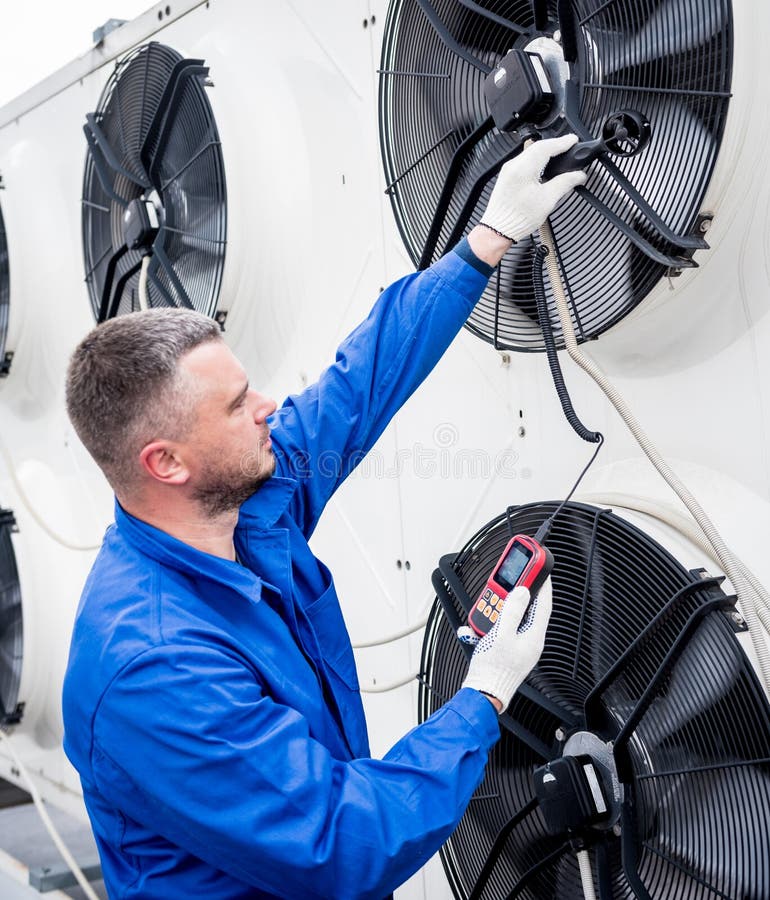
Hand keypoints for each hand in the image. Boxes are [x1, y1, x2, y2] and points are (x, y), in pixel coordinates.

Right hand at [459, 579, 552, 711]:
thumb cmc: (493, 670)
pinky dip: (494, 622)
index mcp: (534, 636)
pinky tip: (482, 625)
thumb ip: (512, 611)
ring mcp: (520, 645)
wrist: (483, 694)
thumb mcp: (501, 635)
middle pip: (528, 608)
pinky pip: (504, 628)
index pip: (544, 604)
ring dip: (500, 609)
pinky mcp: (509, 649)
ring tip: (489, 606)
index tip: (539, 569)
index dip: (543, 584)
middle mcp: (530, 640)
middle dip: (516, 595)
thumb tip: (523, 592)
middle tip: (509, 582)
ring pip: (514, 617)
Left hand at [479, 135, 586, 242]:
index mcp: (523, 168)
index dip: (562, 142)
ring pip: (530, 153)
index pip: (546, 147)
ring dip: (546, 152)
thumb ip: (565, 183)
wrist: (498, 230)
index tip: (573, 140)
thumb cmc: (518, 218)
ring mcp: (508, 170)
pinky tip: (544, 165)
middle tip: (569, 146)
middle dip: (555, 145)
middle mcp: (513, 165)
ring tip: (560, 154)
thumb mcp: (548, 200)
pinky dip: (537, 160)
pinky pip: (524, 161)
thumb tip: (578, 175)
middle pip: (537, 147)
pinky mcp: (507, 176)